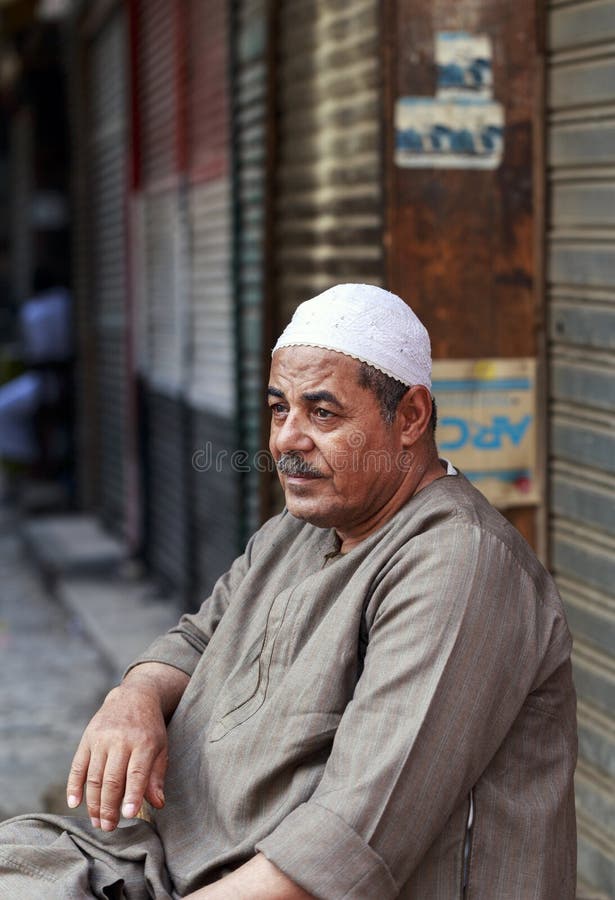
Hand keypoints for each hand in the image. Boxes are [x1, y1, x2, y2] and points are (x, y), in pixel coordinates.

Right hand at [66, 663, 187, 830]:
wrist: (134, 696)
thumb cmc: (150, 728)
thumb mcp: (161, 747)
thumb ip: (157, 776)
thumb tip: (158, 804)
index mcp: (144, 742)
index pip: (136, 772)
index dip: (132, 795)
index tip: (128, 815)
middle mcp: (121, 740)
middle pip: (112, 779)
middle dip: (109, 807)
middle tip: (109, 828)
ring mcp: (101, 739)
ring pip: (94, 776)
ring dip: (93, 803)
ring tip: (97, 822)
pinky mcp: (87, 738)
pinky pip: (78, 766)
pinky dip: (74, 786)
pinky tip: (74, 803)